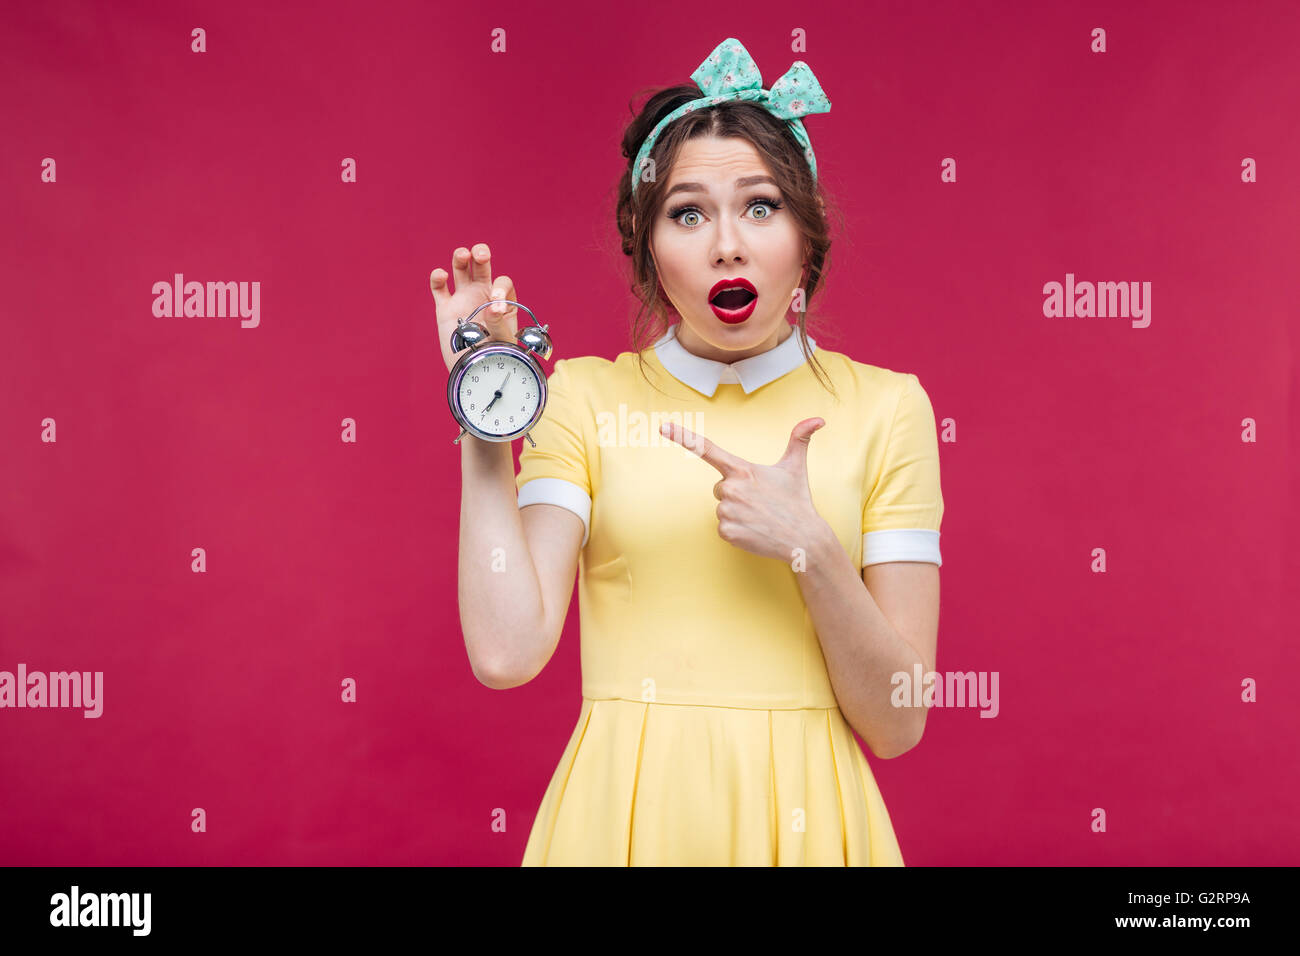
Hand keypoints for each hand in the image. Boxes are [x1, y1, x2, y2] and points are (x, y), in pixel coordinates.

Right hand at [429, 243, 517, 374]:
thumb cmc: (495, 358)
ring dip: (461, 258)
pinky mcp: (446, 309)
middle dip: (481, 255)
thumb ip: (499, 324)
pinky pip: (439, 288)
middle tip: (481, 254)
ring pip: (461, 270)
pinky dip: (438, 278)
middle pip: (482, 267)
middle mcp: (483, 296)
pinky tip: (442, 275)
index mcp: (503, 301)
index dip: (500, 288)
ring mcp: (463, 300)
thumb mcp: (503, 342)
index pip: (502, 283)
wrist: (475, 374)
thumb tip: (493, 306)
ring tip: (463, 255)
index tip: (495, 303)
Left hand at [660, 418, 828, 561]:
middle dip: (736, 494)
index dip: (684, 437)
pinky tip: (755, 530)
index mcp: (743, 470)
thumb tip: (819, 419)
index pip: (707, 449)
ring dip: (737, 512)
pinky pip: (723, 528)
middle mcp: (731, 488)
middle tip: (760, 502)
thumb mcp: (796, 467)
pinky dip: (737, 531)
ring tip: (759, 517)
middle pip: (720, 488)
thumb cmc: (797, 501)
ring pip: (722, 508)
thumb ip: (800, 439)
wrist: (803, 538)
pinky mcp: (726, 532)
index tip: (664, 427)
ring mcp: (727, 512)